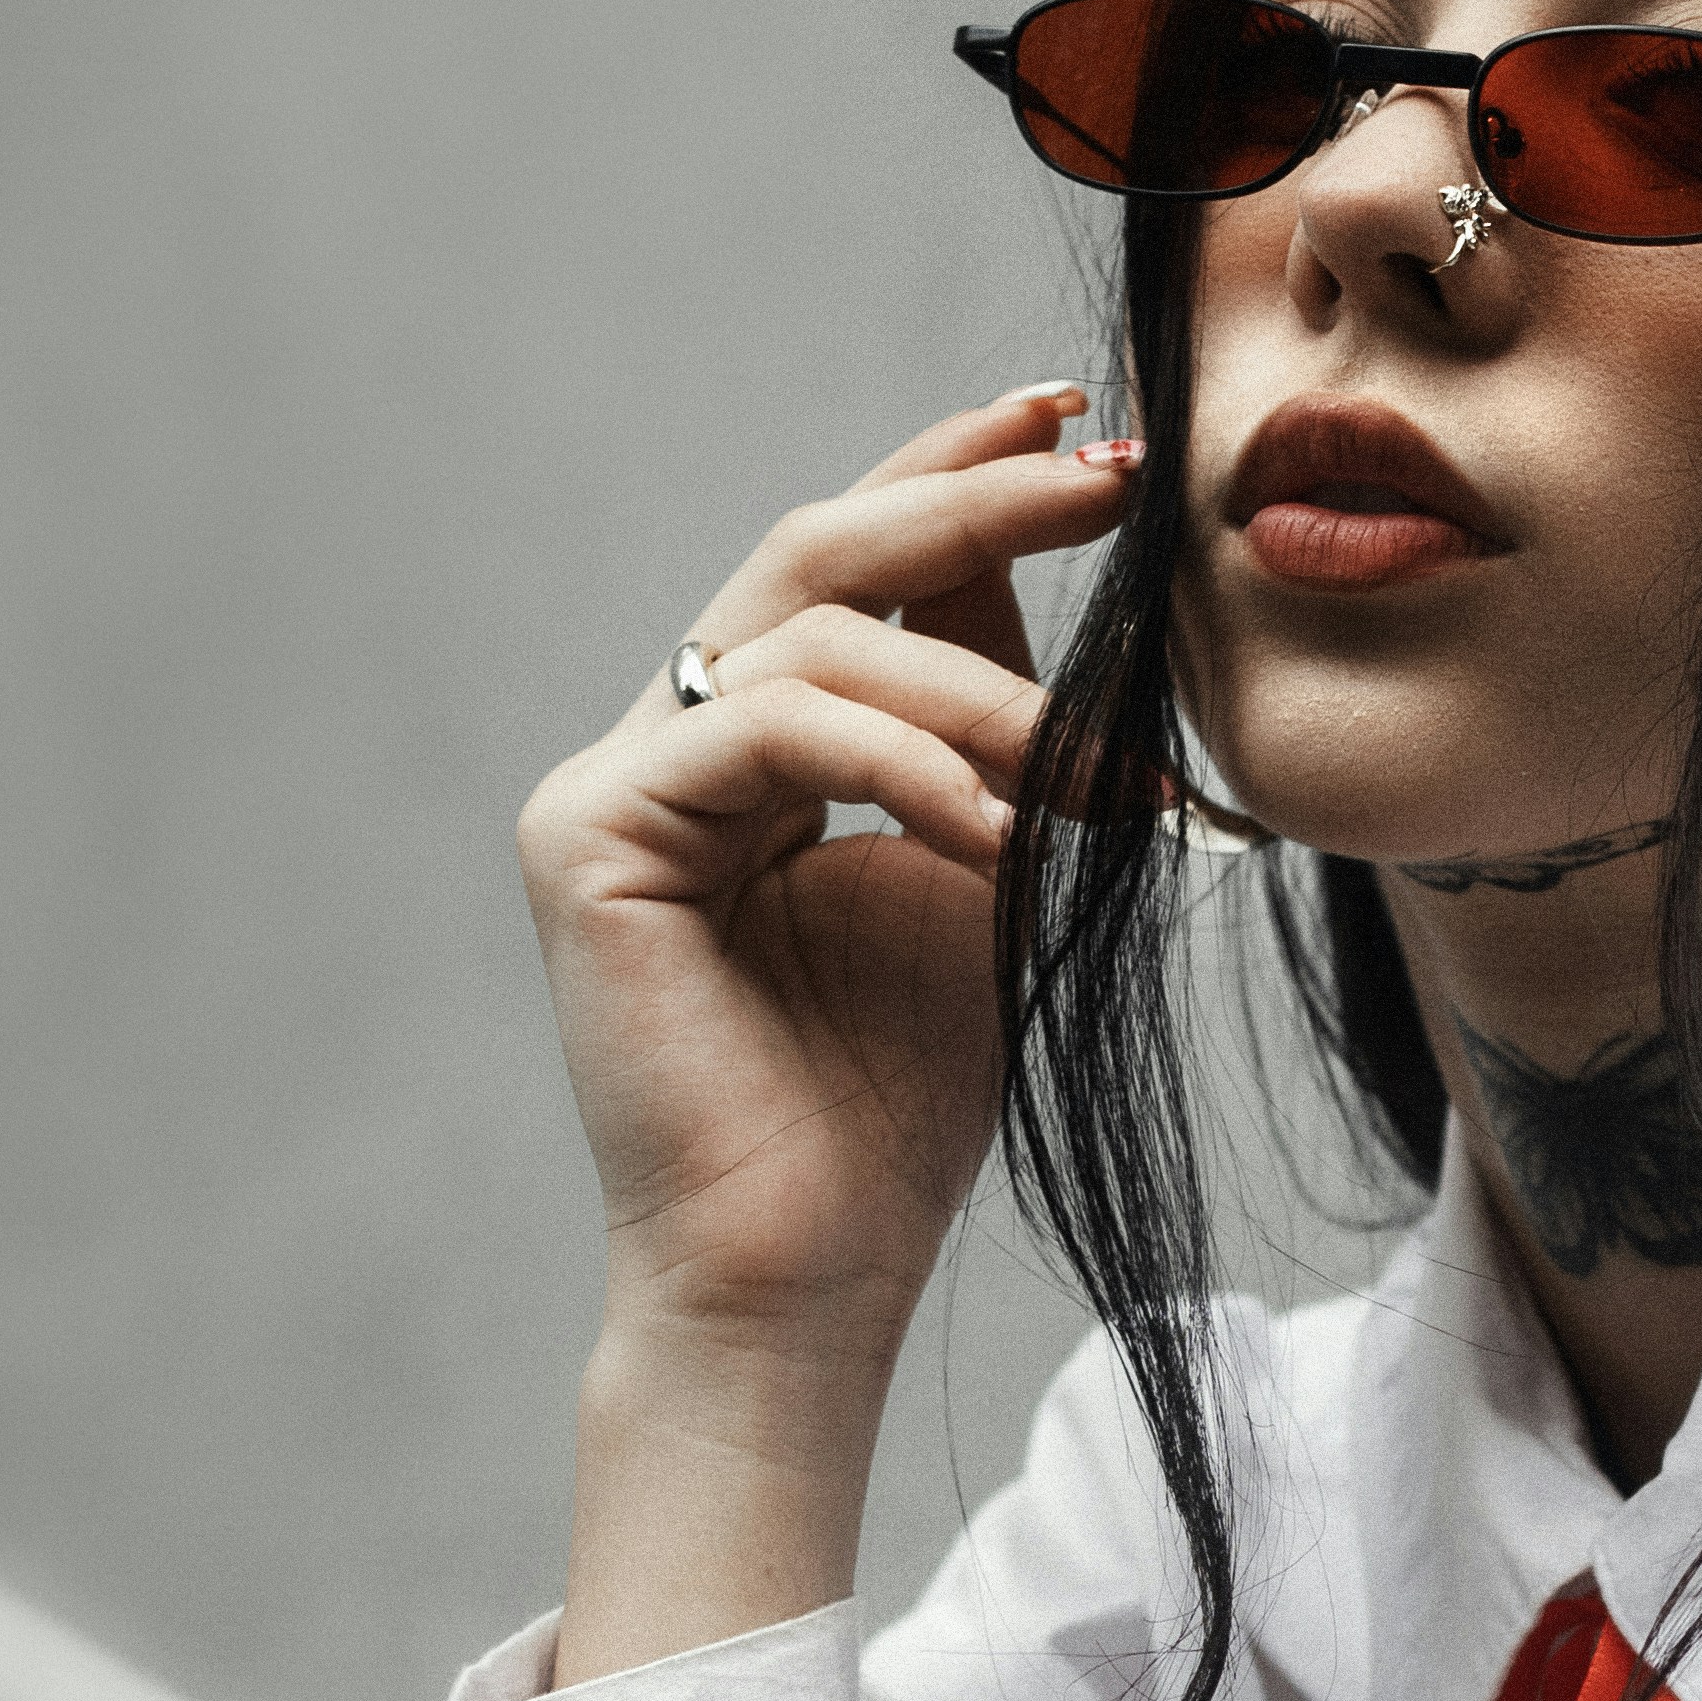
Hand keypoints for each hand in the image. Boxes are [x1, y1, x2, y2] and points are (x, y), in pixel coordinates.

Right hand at [518, 383, 1140, 1367]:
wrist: (809, 1273)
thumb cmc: (896, 1108)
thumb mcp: (986, 876)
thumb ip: (994, 732)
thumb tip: (1055, 561)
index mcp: (757, 751)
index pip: (856, 574)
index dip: (960, 478)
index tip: (1088, 427)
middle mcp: (670, 747)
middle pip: (820, 559)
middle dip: (974, 502)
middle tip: (1111, 478)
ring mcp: (614, 786)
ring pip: (811, 642)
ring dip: (983, 694)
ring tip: (1098, 783)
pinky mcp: (590, 839)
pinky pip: (765, 727)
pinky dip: (902, 764)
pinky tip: (995, 833)